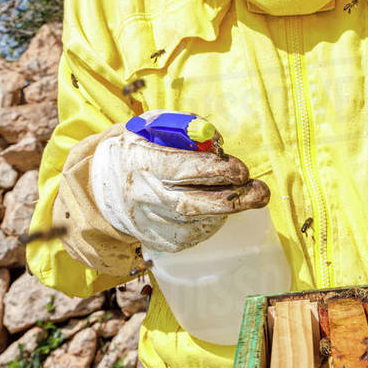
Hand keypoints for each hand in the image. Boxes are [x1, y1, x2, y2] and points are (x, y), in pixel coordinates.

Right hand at [89, 125, 269, 251]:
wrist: (106, 186)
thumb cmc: (140, 149)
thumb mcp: (154, 126)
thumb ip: (185, 127)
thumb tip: (216, 140)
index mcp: (141, 161)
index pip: (181, 169)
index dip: (215, 171)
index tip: (241, 170)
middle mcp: (143, 195)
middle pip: (192, 204)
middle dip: (233, 200)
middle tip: (261, 193)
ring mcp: (149, 222)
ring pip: (197, 222)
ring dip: (226, 210)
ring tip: (243, 196)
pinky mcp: (157, 241)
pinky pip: (193, 235)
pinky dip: (211, 222)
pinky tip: (216, 209)